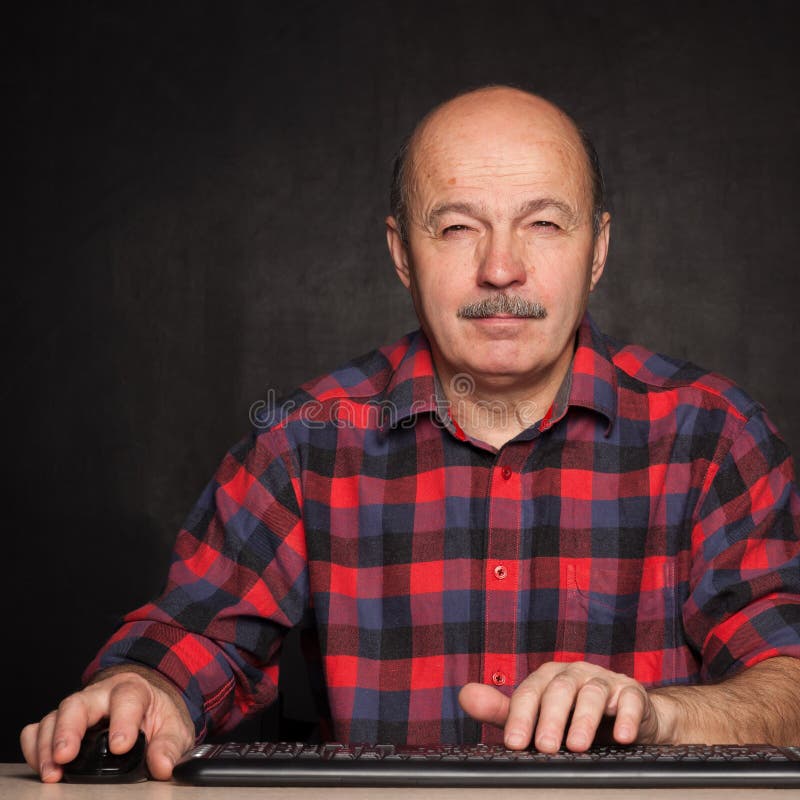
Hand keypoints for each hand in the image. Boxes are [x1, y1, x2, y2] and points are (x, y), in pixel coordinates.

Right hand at [20, 667, 194, 781]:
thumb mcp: (173, 727)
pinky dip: (34, 746)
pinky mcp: (60, 723)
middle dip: (69, 729)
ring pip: (55, 717)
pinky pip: (38, 729)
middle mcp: (101, 695)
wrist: (145, 703)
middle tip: (65, 756)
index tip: (120, 746)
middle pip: (78, 703)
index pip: (127, 698)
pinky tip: (40, 765)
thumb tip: (163, 766)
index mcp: (134, 690)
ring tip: (51, 772)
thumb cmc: (156, 714)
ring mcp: (78, 708)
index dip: (123, 721)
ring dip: (48, 745)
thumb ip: (169, 746)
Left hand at [459, 661, 667, 751]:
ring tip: (577, 745)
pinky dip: (626, 716)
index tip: (513, 743)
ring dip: (584, 719)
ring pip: (592, 692)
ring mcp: (604, 681)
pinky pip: (630, 699)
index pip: (529, 693)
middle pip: (559, 689)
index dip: (520, 717)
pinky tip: (620, 736)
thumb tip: (464, 695)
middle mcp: (574, 674)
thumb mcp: (539, 716)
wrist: (629, 719)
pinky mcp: (632, 693)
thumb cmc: (575, 719)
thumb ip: (503, 710)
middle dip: (550, 718)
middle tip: (544, 747)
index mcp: (548, 678)